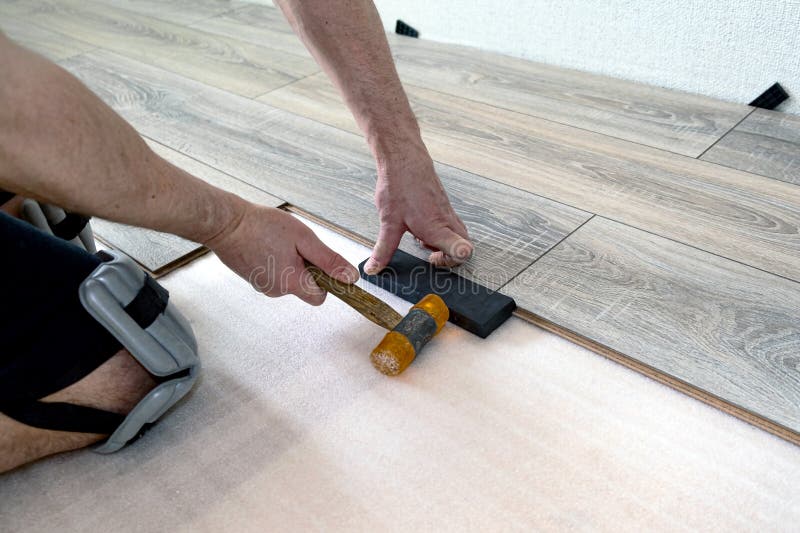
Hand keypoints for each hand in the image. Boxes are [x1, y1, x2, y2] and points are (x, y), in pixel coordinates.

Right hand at [207, 203, 357, 304]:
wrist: (225, 223)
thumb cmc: (261, 227)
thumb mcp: (303, 239)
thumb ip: (328, 260)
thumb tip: (350, 278)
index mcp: (292, 283)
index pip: (320, 298)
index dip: (325, 282)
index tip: (319, 262)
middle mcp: (276, 291)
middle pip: (303, 287)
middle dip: (305, 269)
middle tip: (294, 245)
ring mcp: (261, 286)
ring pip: (287, 280)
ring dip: (289, 263)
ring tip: (277, 241)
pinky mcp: (252, 278)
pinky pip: (273, 274)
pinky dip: (274, 262)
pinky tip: (266, 244)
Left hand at [364, 150, 472, 273]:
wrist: (405, 160)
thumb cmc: (400, 186)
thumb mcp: (388, 223)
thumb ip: (383, 250)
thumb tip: (374, 268)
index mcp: (436, 228)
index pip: (462, 251)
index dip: (454, 262)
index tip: (433, 263)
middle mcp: (447, 222)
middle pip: (465, 248)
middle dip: (450, 258)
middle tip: (430, 257)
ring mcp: (448, 214)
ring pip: (458, 236)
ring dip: (445, 245)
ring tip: (424, 242)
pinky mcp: (444, 207)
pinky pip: (451, 226)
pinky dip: (441, 233)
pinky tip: (421, 229)